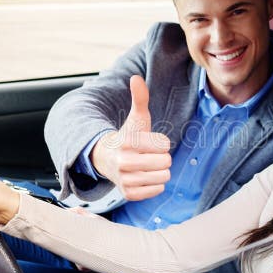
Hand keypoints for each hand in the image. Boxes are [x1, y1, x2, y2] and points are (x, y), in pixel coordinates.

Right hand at [91, 75, 171, 199]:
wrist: (106, 159)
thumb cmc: (128, 136)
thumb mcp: (136, 118)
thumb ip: (140, 98)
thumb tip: (136, 77)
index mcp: (128, 142)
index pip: (164, 144)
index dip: (161, 142)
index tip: (149, 142)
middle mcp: (124, 162)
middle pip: (166, 162)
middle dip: (162, 157)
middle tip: (148, 155)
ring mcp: (125, 180)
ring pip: (164, 177)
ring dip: (159, 171)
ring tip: (146, 165)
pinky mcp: (129, 194)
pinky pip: (158, 190)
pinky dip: (154, 184)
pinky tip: (143, 176)